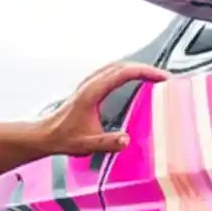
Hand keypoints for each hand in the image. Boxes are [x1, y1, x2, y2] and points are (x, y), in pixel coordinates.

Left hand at [40, 62, 168, 155]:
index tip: (162, 77)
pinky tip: (134, 77)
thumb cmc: (65, 138)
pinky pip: (111, 71)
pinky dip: (127, 71)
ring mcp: (89, 83)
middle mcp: (91, 84)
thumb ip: (107, 143)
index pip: (122, 73)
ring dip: (136, 68)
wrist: (47, 135)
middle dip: (145, 68)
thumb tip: (126, 140)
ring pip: (116, 66)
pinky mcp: (89, 87)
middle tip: (164, 77)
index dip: (144, 72)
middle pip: (122, 65)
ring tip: (154, 76)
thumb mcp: (87, 144)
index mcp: (92, 93)